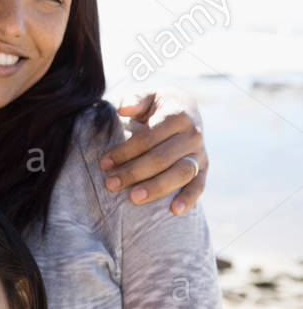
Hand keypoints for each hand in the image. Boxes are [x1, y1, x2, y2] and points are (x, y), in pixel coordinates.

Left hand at [101, 90, 207, 214]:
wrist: (186, 109)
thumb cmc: (157, 106)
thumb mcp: (147, 97)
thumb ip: (135, 99)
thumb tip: (124, 108)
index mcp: (177, 115)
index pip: (148, 137)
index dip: (125, 151)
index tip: (104, 163)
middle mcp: (192, 135)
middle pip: (162, 157)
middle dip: (134, 172)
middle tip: (111, 184)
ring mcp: (199, 153)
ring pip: (181, 173)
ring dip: (157, 187)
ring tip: (134, 198)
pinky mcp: (204, 168)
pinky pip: (199, 185)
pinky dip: (189, 199)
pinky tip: (174, 211)